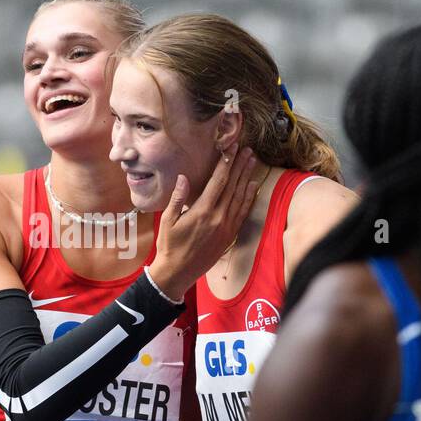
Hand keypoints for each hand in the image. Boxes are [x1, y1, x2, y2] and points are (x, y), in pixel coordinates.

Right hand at [147, 145, 259, 300]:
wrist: (178, 272)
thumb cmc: (169, 246)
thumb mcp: (167, 221)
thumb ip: (177, 198)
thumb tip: (184, 177)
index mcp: (201, 212)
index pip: (218, 181)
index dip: (225, 163)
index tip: (231, 148)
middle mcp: (218, 217)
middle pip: (232, 186)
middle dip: (240, 165)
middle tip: (247, 149)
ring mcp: (226, 227)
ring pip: (240, 197)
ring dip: (247, 177)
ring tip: (253, 161)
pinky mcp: (229, 235)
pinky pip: (242, 212)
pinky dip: (249, 197)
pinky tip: (252, 186)